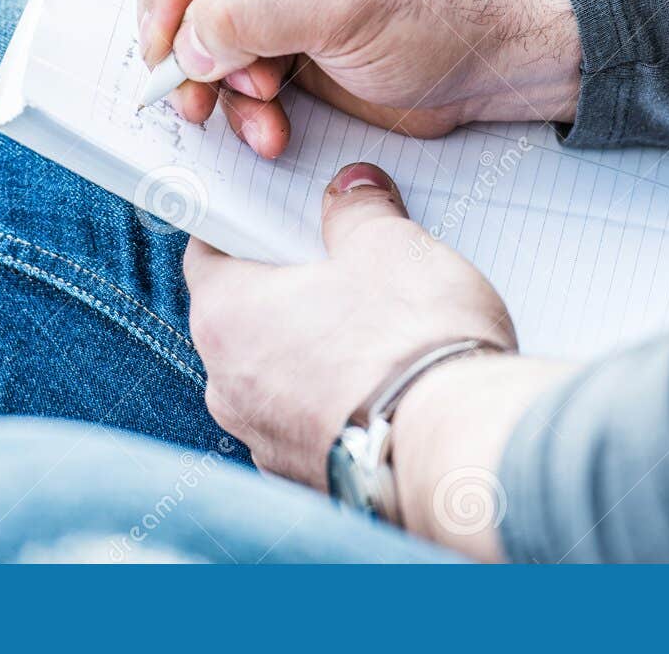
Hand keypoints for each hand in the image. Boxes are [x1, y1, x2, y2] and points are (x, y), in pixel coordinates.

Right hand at [135, 0, 579, 157]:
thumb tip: (185, 44)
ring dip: (215, 82)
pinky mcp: (275, 21)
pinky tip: (270, 123)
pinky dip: (238, 100)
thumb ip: (249, 13)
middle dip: (188, 40)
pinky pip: (223, 61)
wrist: (496, 55)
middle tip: (198, 94)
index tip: (169, 42)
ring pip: (193, 25)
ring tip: (258, 111)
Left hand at [184, 162, 516, 487]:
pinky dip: (340, 403)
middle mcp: (229, 386)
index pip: (209, 253)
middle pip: (245, 317)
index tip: (276, 214)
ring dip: (316, 351)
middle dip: (289, 289)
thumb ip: (360, 211)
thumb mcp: (391, 246)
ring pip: (280, 376)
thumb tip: (353, 190)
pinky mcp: (308, 477)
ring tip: (379, 328)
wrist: (460, 451)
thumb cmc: (409, 343)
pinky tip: (388, 386)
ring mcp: (265, 440)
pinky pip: (314, 424)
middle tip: (343, 263)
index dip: (246, 227)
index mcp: (227, 316)